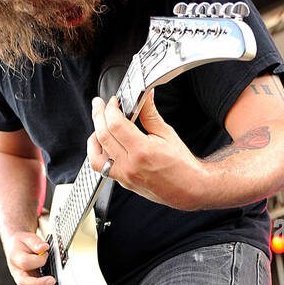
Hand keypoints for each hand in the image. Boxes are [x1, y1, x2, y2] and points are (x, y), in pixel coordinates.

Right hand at [5, 230, 60, 284]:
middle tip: (52, 281)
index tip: (46, 254)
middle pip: (24, 283)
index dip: (37, 260)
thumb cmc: (22, 244)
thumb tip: (44, 247)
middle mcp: (18, 273)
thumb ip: (35, 242)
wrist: (17, 248)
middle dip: (39, 284)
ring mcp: (25, 281)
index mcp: (15, 259)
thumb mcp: (27, 238)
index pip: (25, 262)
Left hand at [88, 92, 205, 210]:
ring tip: (99, 124)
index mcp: (142, 151)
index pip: (115, 124)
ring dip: (94, 136)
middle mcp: (130, 166)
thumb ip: (150, 113)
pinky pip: (101, 167)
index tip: (113, 101)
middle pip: (103, 136)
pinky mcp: (123, 182)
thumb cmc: (181, 165)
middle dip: (98, 115)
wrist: (189, 188)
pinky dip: (98, 153)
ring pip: (96, 155)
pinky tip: (103, 144)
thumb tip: (145, 95)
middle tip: (99, 105)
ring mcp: (124, 176)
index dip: (111, 109)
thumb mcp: (167, 134)